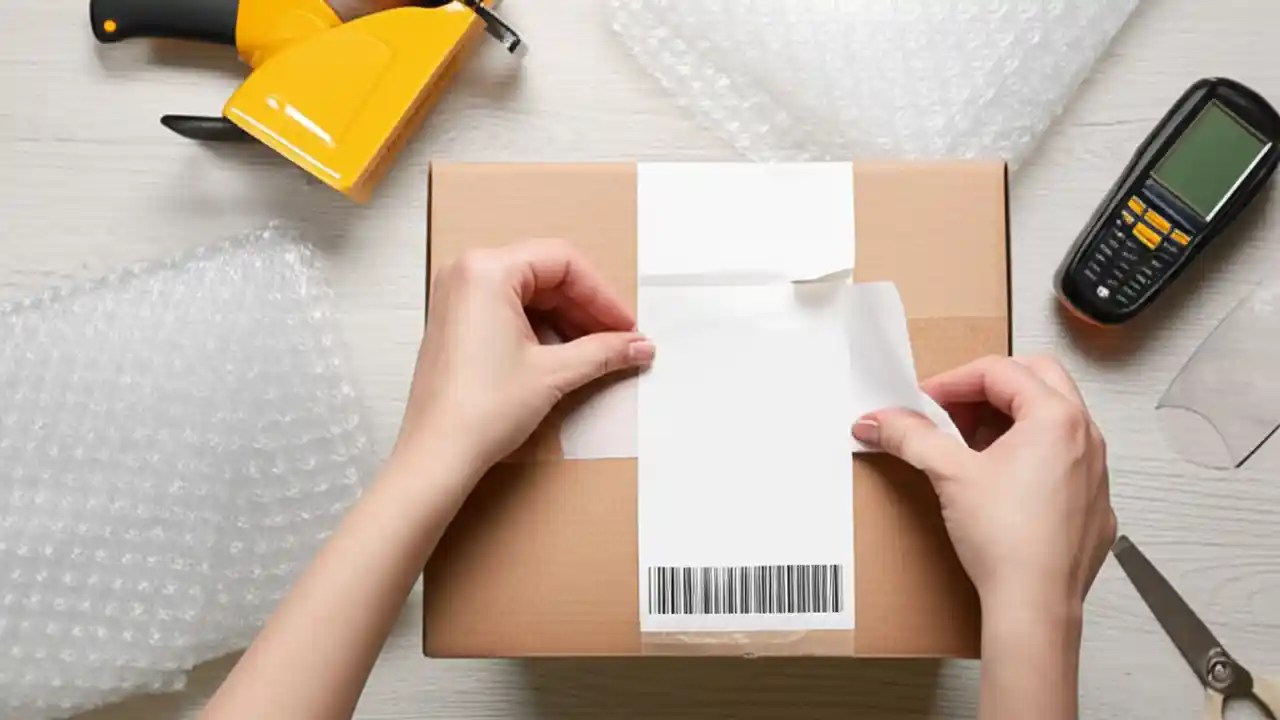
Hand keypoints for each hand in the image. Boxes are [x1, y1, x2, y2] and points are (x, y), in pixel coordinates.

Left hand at [396, 239, 653, 475]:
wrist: (437, 454)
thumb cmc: (478, 410)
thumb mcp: (553, 372)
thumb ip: (603, 351)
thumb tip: (637, 345)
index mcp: (486, 270)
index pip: (563, 262)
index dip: (602, 294)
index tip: (625, 325)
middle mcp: (467, 274)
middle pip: (546, 273)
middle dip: (587, 307)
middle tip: (618, 338)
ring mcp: (458, 297)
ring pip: (530, 292)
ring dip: (567, 318)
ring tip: (598, 349)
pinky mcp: (457, 322)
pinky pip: (509, 308)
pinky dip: (542, 327)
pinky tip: (567, 353)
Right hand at [852, 355, 1116, 616]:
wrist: (1035, 605)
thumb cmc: (1007, 541)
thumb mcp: (948, 474)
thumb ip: (909, 436)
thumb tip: (877, 421)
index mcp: (1056, 417)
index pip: (999, 370)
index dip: (952, 381)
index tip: (923, 402)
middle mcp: (1086, 436)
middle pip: (1037, 378)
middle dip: (988, 388)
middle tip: (952, 412)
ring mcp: (1096, 471)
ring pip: (1054, 419)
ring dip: (1010, 419)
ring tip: (970, 447)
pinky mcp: (1094, 505)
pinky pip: (1065, 460)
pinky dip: (1031, 456)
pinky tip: (1001, 485)